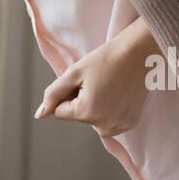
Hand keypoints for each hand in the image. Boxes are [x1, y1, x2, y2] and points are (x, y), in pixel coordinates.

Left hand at [34, 18, 157, 136]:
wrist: (139, 53)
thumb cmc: (105, 59)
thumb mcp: (73, 72)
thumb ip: (53, 94)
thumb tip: (39, 115)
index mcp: (87, 112)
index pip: (60, 112)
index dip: (67, 93)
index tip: (82, 80)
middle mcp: (104, 125)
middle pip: (78, 117)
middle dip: (81, 100)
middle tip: (97, 81)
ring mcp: (119, 126)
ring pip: (93, 121)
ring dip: (95, 108)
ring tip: (107, 87)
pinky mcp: (131, 124)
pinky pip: (109, 123)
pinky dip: (109, 111)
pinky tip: (117, 93)